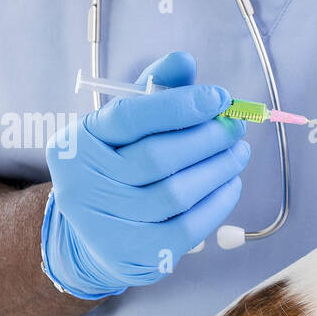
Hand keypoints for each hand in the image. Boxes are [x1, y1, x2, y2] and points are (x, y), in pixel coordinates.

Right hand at [41, 52, 248, 298]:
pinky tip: (230, 183)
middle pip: (157, 157)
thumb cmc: (117, 168)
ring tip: (238, 153)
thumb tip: (183, 61)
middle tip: (235, 126)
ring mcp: (108, 224)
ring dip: (219, 169)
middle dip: (207, 138)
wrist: (95, 235)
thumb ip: (153, 92)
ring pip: (177, 193)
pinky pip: (189, 226)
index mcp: (78, 143)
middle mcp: (84, 185)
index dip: (180, 106)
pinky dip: (218, 202)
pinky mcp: (138, 254)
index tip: (219, 97)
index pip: (129, 118)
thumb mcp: (124, 128)